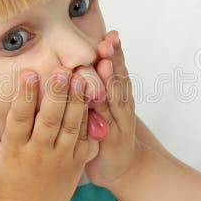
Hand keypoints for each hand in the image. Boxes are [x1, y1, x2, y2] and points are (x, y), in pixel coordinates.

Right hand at [0, 67, 91, 200]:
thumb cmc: (5, 188)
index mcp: (16, 150)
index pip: (20, 119)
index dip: (24, 96)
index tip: (28, 73)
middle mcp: (40, 153)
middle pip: (50, 119)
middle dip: (57, 93)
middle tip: (63, 70)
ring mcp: (61, 159)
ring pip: (71, 126)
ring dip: (77, 101)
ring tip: (82, 78)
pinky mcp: (77, 164)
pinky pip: (85, 140)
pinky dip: (89, 120)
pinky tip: (93, 100)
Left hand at [85, 30, 144, 187]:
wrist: (121, 166)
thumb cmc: (104, 132)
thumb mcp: (98, 106)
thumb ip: (92, 86)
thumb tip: (78, 62)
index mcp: (117, 94)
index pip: (117, 68)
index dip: (115, 51)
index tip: (111, 33)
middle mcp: (122, 105)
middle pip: (119, 78)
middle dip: (115, 60)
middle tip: (108, 41)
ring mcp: (121, 122)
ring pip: (117, 99)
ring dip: (112, 82)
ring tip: (105, 65)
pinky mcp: (115, 140)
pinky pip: (108, 124)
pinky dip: (105, 113)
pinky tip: (98, 102)